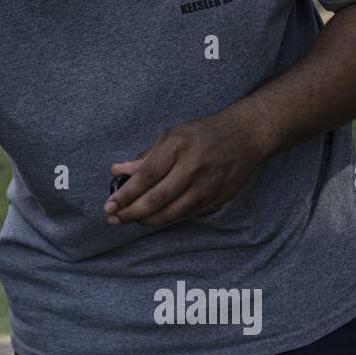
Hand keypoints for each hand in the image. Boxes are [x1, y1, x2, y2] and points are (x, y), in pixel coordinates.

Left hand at [103, 111, 268, 227]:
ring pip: (171, 213)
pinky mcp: (216, 200)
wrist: (246, 137)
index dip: (126, 194)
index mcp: (178, 147)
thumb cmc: (202, 135)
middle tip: (113, 218)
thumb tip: (116, 171)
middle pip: (157, 199)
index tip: (109, 204)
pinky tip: (151, 217)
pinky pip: (185, 215)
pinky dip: (165, 218)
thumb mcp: (171, 136)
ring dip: (146, 220)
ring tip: (128, 220)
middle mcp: (193, 168)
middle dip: (131, 212)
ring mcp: (206, 187)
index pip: (146, 176)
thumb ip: (144, 157)